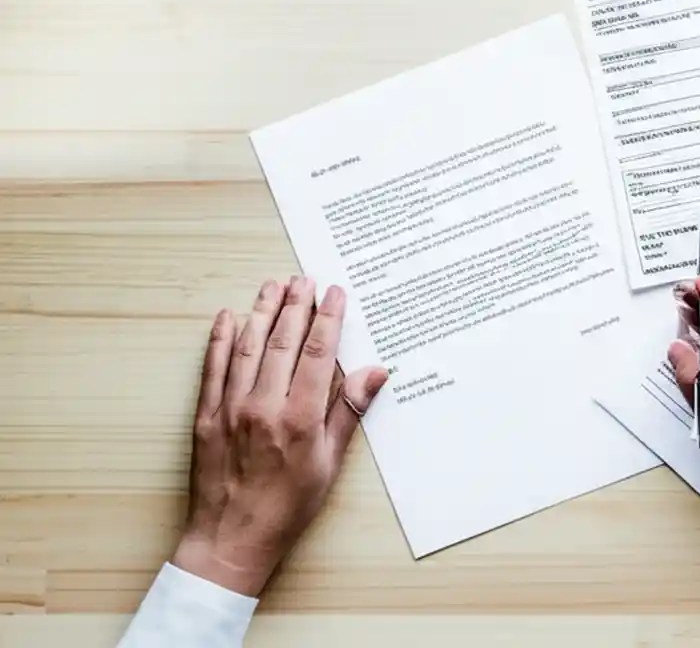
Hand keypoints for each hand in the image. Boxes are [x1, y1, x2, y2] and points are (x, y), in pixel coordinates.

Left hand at [171, 277, 387, 595]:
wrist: (233, 539)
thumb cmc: (288, 507)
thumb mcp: (330, 463)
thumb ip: (348, 412)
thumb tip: (375, 372)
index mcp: (299, 418)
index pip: (316, 353)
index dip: (328, 318)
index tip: (335, 293)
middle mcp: (263, 406)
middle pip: (281, 342)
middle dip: (295, 305)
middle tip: (304, 278)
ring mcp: (230, 409)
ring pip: (248, 347)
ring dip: (261, 312)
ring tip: (272, 285)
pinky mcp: (206, 417)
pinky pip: (213, 368)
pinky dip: (221, 339)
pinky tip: (228, 317)